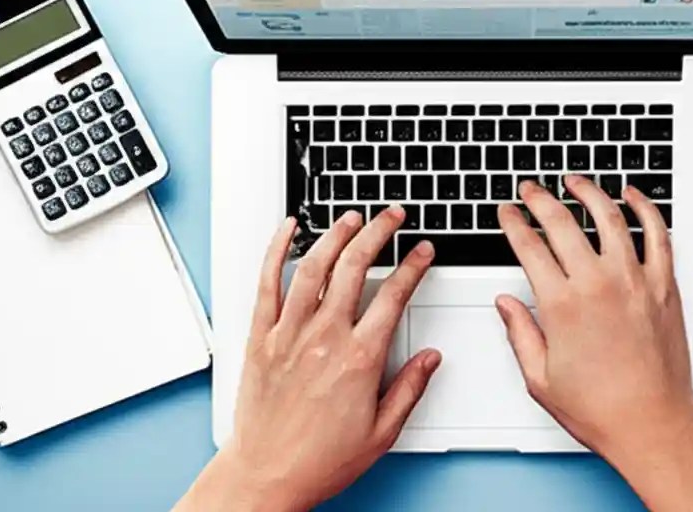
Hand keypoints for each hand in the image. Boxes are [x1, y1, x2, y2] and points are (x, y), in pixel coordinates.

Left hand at [177, 208, 439, 511]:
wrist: (266, 475)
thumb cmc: (319, 460)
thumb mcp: (382, 432)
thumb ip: (410, 389)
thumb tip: (431, 358)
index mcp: (360, 358)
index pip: (395, 295)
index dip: (414, 266)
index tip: (422, 252)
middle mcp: (325, 338)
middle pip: (355, 266)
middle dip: (378, 232)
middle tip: (392, 217)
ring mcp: (290, 333)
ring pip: (314, 266)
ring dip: (335, 234)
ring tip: (351, 217)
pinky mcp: (261, 337)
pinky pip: (267, 283)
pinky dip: (275, 250)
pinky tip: (287, 230)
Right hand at [496, 176, 692, 510]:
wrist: (653, 424)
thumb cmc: (602, 409)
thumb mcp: (540, 378)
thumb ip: (520, 333)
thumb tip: (505, 304)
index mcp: (561, 305)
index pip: (528, 246)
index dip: (512, 222)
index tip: (506, 211)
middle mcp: (598, 285)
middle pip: (562, 222)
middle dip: (540, 199)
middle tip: (531, 189)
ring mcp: (635, 281)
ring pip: (609, 216)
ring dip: (589, 191)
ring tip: (575, 181)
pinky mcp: (665, 286)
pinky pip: (657, 233)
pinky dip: (645, 208)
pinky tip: (633, 195)